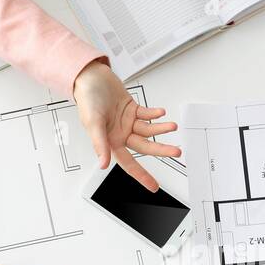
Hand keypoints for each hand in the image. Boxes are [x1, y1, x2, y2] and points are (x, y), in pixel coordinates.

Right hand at [72, 59, 179, 191]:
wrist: (91, 77)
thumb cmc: (88, 99)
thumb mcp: (93, 123)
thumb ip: (100, 144)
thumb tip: (103, 164)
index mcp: (110, 142)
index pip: (129, 163)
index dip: (141, 175)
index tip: (153, 186)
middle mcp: (120, 134)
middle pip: (144, 147)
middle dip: (161, 150)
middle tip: (176, 152)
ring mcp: (127, 122)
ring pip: (148, 131)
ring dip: (161, 129)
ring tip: (172, 126)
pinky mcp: (132, 109)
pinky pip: (146, 115)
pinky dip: (154, 114)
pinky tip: (161, 113)